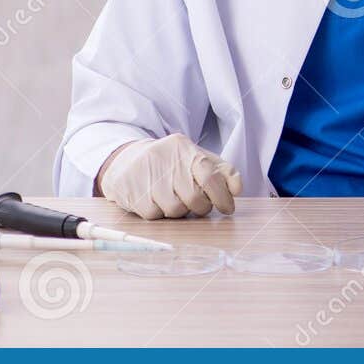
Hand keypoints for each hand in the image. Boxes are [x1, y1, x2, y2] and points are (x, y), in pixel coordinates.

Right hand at [97, 133, 242, 218]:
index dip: (222, 196)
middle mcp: (165, 159)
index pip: (210, 176)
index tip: (227, 208)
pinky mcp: (132, 192)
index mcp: (184, 148)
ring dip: (180, 211)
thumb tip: (237, 189)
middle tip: (198, 204)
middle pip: (195, 197)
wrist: (127, 161)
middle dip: (201, 207)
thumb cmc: (171, 164)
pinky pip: (155, 215)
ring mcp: (146, 175)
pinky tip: (156, 201)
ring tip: (175, 199)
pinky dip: (160, 213)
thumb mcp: (196, 158)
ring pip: (176, 209)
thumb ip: (221, 171)